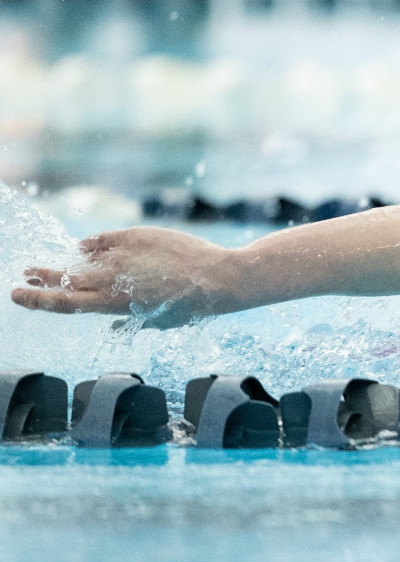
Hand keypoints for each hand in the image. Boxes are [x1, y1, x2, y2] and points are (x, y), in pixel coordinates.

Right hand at [11, 227, 229, 328]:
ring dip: (61, 261)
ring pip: (80, 258)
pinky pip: (102, 239)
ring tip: (44, 262)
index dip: (37, 299)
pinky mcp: (133, 236)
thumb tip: (110, 326)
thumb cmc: (190, 305)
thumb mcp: (157, 320)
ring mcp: (120, 256)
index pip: (64, 303)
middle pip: (64, 278)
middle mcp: (111, 280)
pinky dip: (91, 244)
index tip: (17, 294)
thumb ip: (128, 319)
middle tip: (25, 273)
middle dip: (40, 277)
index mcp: (113, 304)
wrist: (217, 278)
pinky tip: (83, 246)